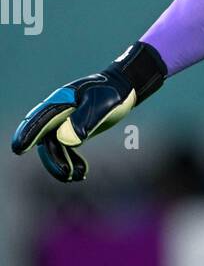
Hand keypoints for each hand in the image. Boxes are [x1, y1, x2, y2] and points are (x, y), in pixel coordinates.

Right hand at [11, 41, 165, 181]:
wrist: (123, 88)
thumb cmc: (111, 94)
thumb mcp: (101, 106)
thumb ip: (83, 121)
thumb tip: (65, 140)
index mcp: (60, 102)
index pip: (40, 119)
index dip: (28, 134)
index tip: (18, 148)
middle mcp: (58, 113)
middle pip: (46, 139)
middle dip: (52, 159)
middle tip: (66, 175)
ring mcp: (64, 122)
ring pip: (55, 148)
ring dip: (62, 164)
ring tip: (76, 176)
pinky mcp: (73, 130)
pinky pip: (66, 149)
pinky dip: (71, 162)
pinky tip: (82, 173)